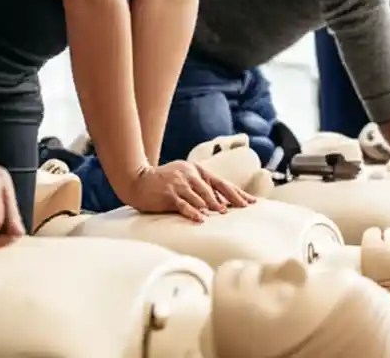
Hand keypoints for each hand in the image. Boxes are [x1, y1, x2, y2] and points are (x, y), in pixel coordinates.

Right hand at [120, 160, 254, 222]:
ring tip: (223, 214)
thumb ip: (201, 189)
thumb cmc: (164, 183)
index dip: (237, 192)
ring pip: (200, 197)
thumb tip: (221, 205)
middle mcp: (190, 175)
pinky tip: (200, 219)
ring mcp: (180, 184)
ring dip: (212, 205)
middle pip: (215, 188)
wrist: (138, 180)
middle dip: (232, 198)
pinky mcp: (169, 194)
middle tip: (244, 208)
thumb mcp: (184, 179)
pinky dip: (193, 212)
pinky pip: (183, 204)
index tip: (251, 202)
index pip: (222, 183)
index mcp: (197, 171)